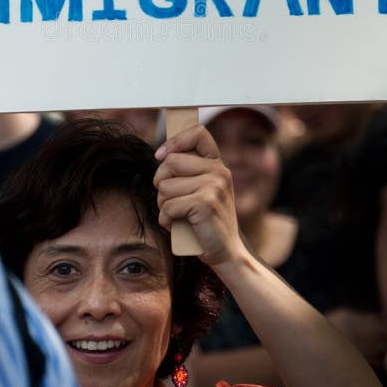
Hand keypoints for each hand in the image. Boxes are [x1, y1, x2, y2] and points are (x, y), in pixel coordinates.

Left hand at [154, 124, 242, 267]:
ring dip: (163, 205)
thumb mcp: (202, 190)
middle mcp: (219, 171)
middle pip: (170, 162)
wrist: (226, 253)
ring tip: (179, 215)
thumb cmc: (205, 222)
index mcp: (218, 165)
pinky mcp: (205, 203)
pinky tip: (178, 226)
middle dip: (161, 183)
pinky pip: (167, 206)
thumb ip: (188, 172)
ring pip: (164, 187)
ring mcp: (214, 186)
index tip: (161, 155)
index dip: (175, 141)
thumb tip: (161, 155)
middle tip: (172, 200)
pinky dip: (166, 220)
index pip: (198, 133)